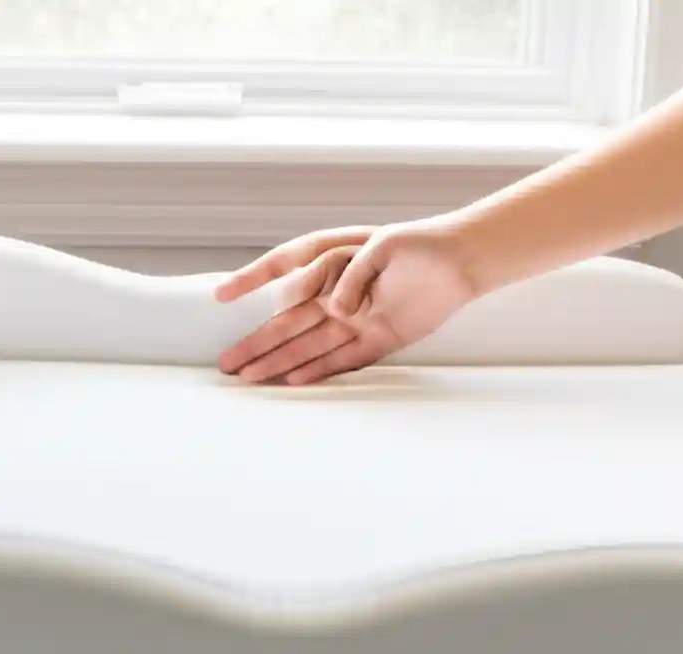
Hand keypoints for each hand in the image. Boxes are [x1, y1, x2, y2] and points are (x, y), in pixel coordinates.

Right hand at [216, 216, 481, 383]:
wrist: (462, 259)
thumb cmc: (417, 243)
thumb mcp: (377, 245)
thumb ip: (348, 273)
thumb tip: (336, 309)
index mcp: (330, 262)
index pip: (280, 269)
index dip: (250, 281)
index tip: (221, 296)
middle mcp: (336, 293)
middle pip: (286, 321)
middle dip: (256, 343)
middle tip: (227, 363)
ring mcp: (355, 319)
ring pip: (307, 345)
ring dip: (279, 362)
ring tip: (250, 378)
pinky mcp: (378, 337)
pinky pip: (342, 358)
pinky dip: (317, 370)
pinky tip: (292, 381)